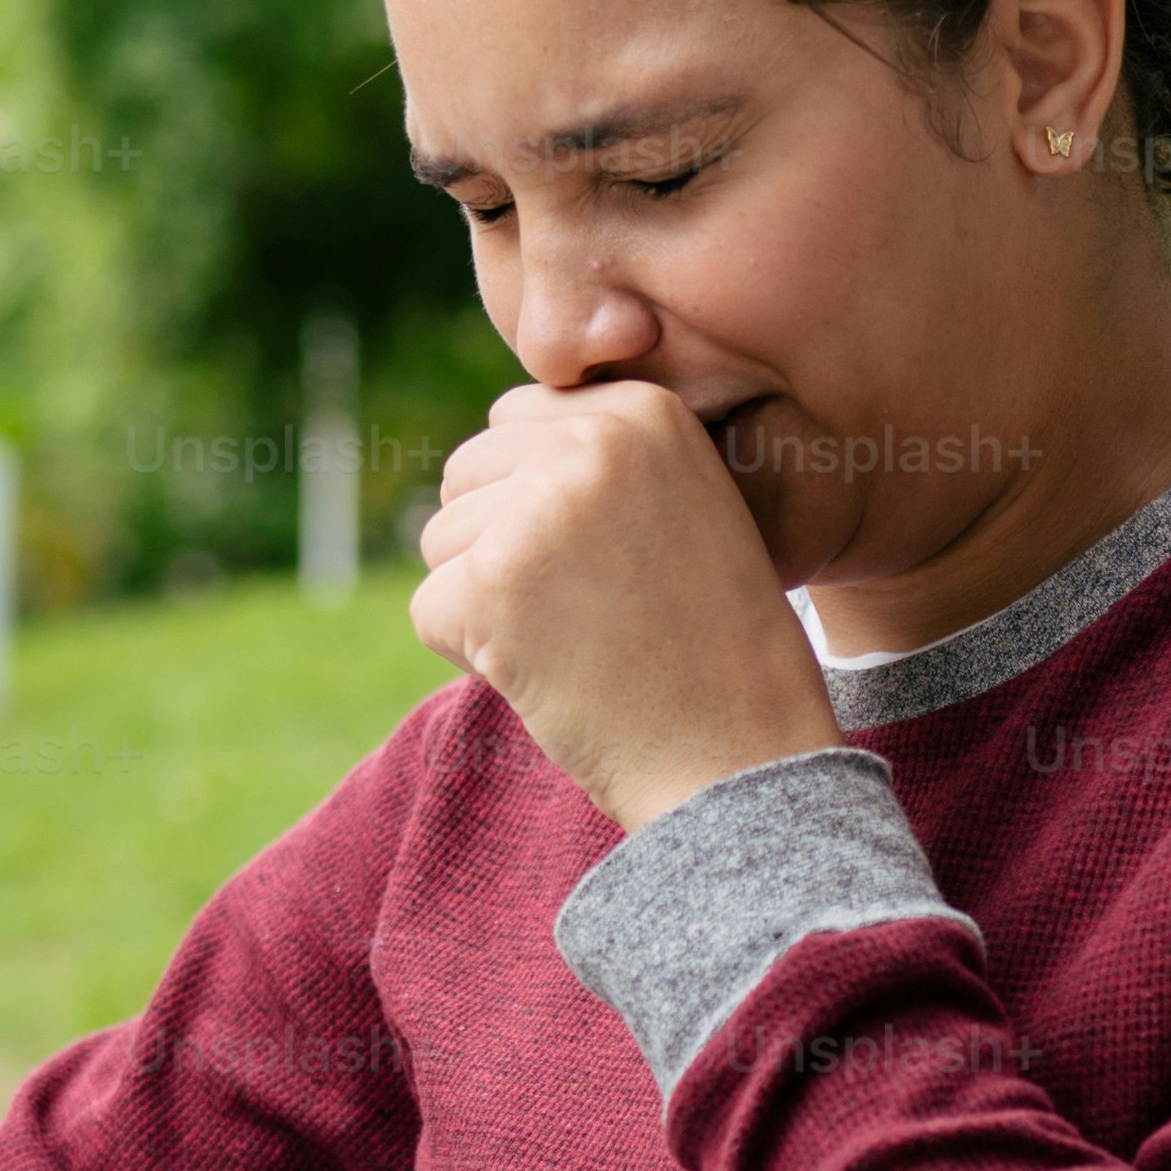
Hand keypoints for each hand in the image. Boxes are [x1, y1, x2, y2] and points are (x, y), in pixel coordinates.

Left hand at [412, 378, 843, 831]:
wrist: (740, 759)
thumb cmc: (712, 649)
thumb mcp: (686, 509)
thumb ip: (601, 461)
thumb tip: (490, 443)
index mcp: (647, 410)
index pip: (514, 420)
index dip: (537, 501)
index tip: (604, 560)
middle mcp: (592, 440)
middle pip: (465, 473)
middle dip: (501, 545)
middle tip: (589, 610)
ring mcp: (539, 510)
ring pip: (440, 541)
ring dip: (487, 602)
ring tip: (579, 642)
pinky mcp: (491, 585)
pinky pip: (430, 609)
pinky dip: (471, 657)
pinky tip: (550, 677)